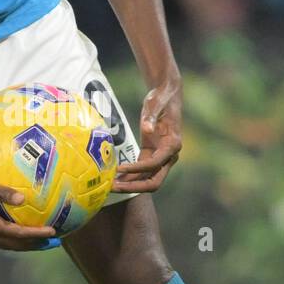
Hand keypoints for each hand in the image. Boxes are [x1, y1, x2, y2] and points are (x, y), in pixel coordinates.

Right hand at [0, 165, 57, 251]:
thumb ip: (2, 193)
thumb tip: (24, 199)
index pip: (16, 233)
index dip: (35, 234)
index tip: (52, 232)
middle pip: (12, 244)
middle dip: (33, 245)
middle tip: (52, 242)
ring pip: (4, 242)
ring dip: (23, 243)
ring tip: (39, 240)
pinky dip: (11, 236)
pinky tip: (17, 227)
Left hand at [112, 75, 181, 193]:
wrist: (166, 96)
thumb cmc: (161, 99)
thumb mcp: (155, 104)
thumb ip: (151, 117)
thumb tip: (147, 129)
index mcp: (172, 144)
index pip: (154, 164)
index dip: (137, 169)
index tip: (120, 169)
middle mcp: (170, 155)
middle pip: (154, 181)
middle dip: (134, 186)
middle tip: (114, 187)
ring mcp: (161, 157)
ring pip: (146, 179)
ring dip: (129, 184)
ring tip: (110, 186)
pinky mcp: (151, 154)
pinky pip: (141, 171)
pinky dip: (129, 176)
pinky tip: (114, 178)